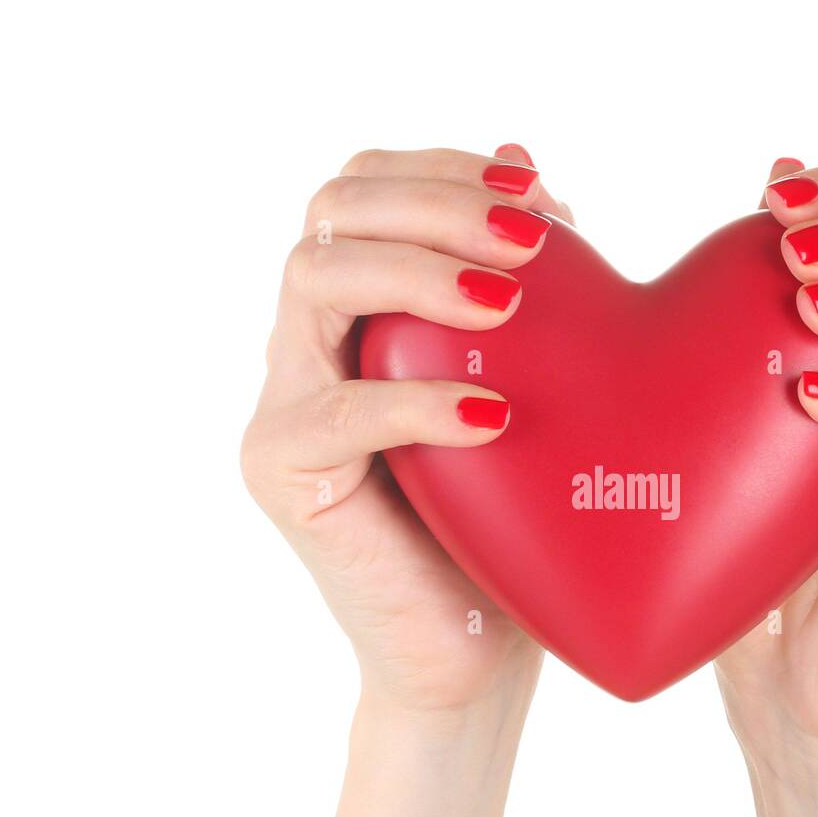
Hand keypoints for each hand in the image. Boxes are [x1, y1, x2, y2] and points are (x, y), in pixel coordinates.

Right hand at [241, 144, 565, 713]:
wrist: (477, 648)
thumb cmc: (511, 515)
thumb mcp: (535, 382)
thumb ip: (524, 285)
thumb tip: (530, 168)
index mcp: (363, 309)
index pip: (369, 188)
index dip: (441, 169)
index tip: (533, 189)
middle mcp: (313, 341)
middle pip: (334, 213)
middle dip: (435, 204)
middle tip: (529, 240)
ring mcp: (288, 402)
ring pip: (314, 279)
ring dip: (416, 272)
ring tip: (507, 306)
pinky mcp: (282, 473)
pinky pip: (338, 412)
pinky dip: (417, 401)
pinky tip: (495, 416)